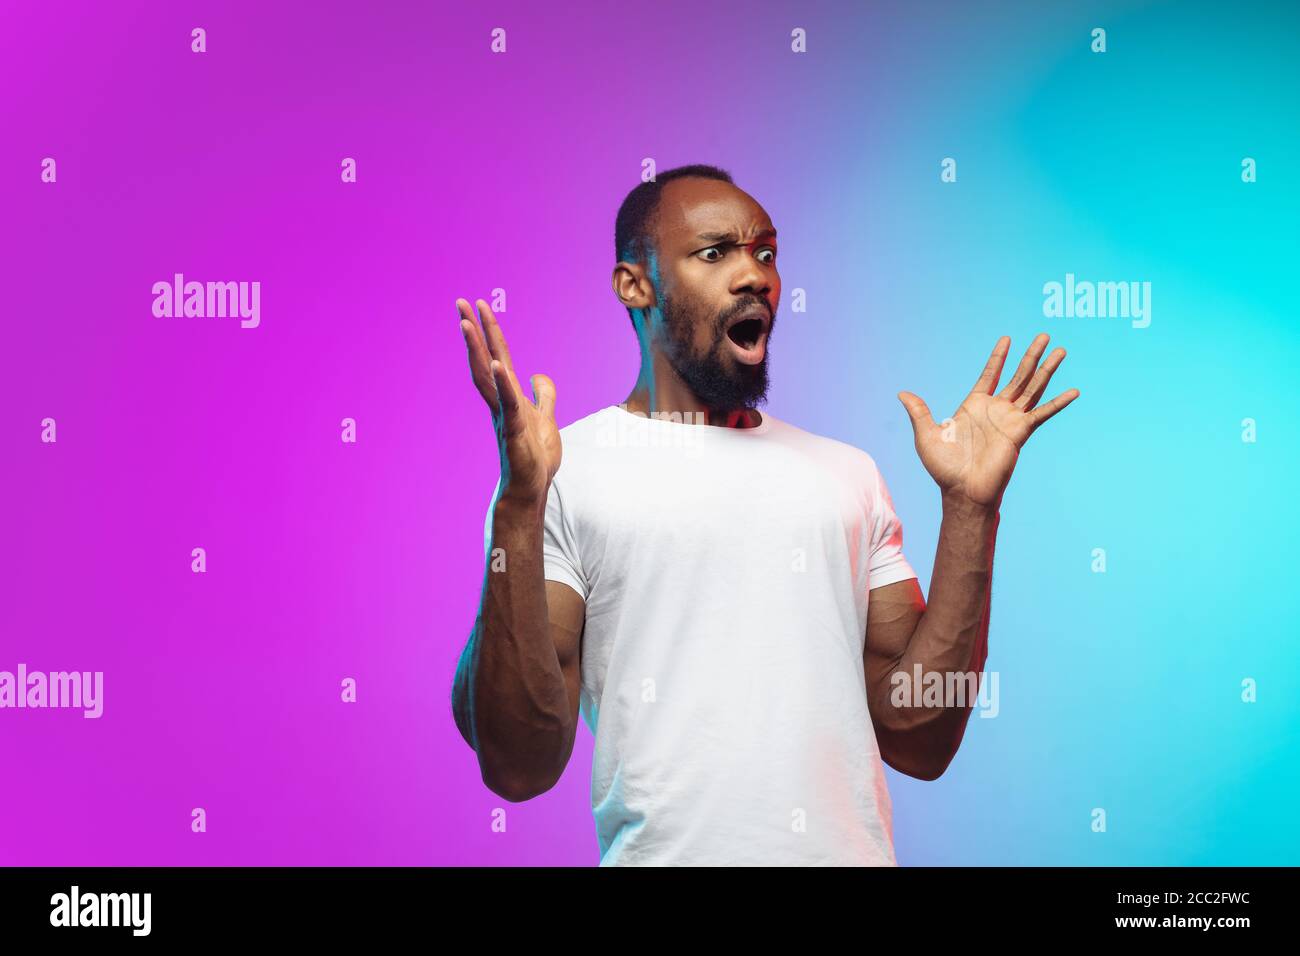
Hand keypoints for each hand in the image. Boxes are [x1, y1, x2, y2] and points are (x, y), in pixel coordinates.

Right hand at [458, 297, 560, 508]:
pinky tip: (498, 365)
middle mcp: (501, 402)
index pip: (497, 357)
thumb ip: (543, 396)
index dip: (489, 332)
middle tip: (461, 302)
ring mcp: (504, 416)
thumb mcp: (545, 418)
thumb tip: (539, 375)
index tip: (479, 306)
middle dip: (474, 331)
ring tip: (468, 324)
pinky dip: (503, 384)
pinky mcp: (513, 432)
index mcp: (509, 397)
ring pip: (487, 378)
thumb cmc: (534, 457)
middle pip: (484, 360)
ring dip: (478, 350)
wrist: (531, 488)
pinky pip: (507, 404)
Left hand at [897, 333, 1079, 509]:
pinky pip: (1042, 414)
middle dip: (1030, 356)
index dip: (998, 357)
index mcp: (974, 406)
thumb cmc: (944, 468)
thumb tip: (902, 393)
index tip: (1007, 338)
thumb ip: (919, 412)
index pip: (990, 374)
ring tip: (1061, 350)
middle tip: (1044, 336)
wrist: (962, 491)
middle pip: (1017, 376)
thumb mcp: (927, 435)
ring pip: (1033, 388)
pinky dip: (1058, 403)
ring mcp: (1010, 420)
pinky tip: (1074, 391)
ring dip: (1047, 369)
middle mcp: (995, 410)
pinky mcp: (1020, 432)